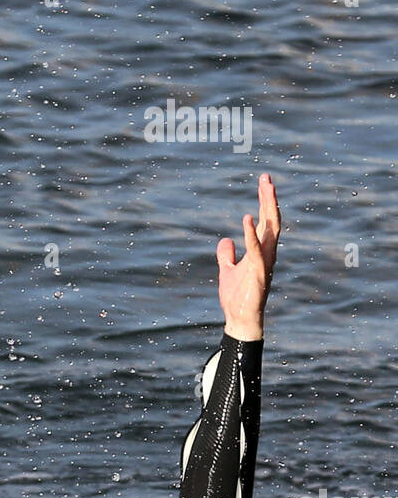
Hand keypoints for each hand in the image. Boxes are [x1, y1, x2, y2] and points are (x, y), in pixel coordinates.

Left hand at [217, 173, 280, 340]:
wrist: (239, 320)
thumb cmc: (237, 298)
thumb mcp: (227, 271)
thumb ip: (226, 255)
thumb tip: (225, 240)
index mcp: (261, 250)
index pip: (265, 220)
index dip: (264, 200)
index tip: (263, 181)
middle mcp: (267, 253)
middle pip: (271, 220)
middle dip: (269, 198)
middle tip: (266, 177)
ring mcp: (264, 262)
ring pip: (271, 230)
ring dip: (268, 208)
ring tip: (266, 188)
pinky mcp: (258, 273)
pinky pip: (256, 250)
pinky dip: (251, 234)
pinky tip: (246, 219)